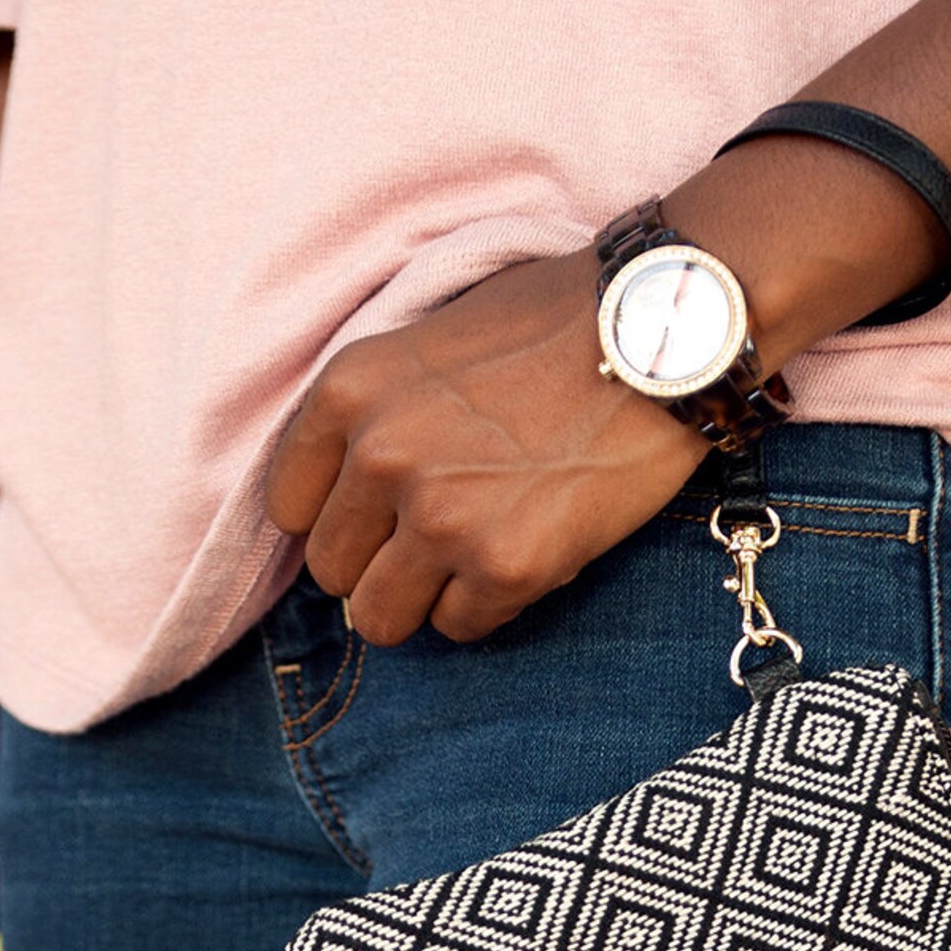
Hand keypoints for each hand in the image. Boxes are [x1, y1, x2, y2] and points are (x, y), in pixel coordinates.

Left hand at [264, 248, 708, 644]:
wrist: (660, 331)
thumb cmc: (557, 322)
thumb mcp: (430, 341)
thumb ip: (380, 413)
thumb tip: (358, 498)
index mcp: (349, 393)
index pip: (290, 506)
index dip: (340, 519)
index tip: (380, 516)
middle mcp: (382, 458)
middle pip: (332, 573)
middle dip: (381, 566)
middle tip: (438, 544)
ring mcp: (442, 518)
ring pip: (381, 620)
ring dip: (424, 600)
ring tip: (472, 563)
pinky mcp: (507, 565)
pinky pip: (460, 627)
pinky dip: (488, 606)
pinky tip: (525, 556)